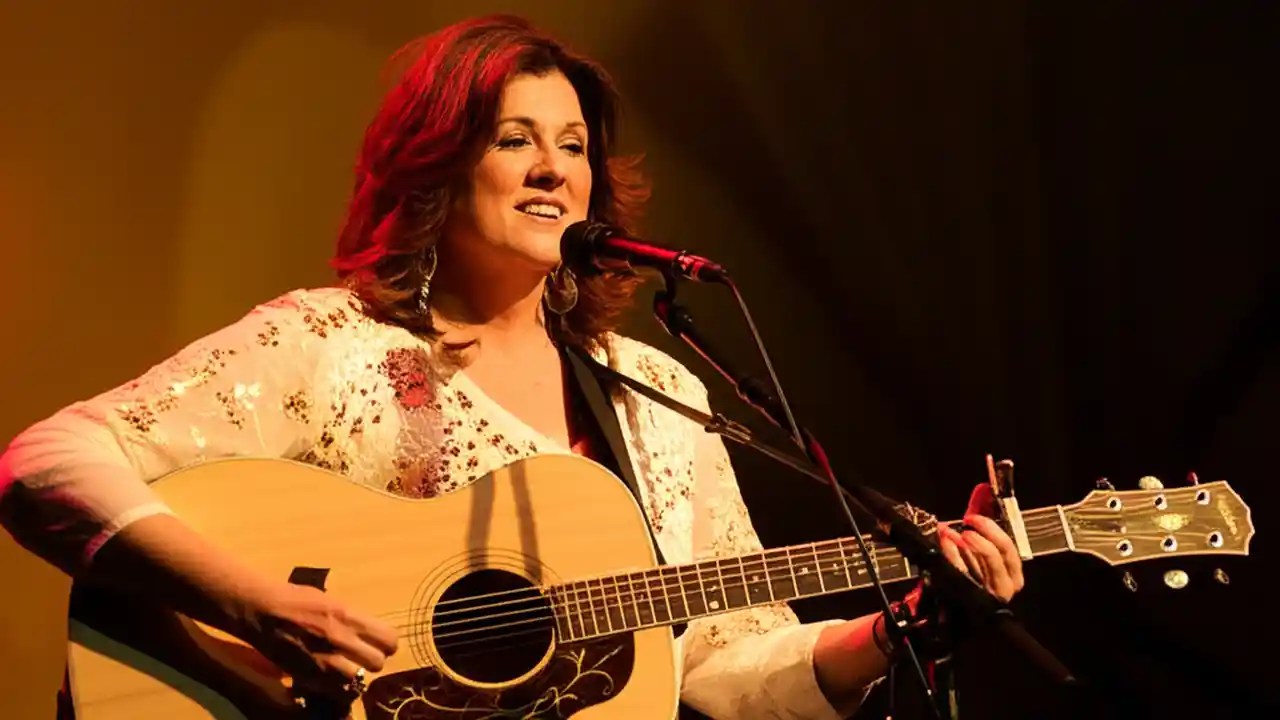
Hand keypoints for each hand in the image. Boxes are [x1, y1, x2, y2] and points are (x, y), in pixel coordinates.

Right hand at [238, 582, 398, 702]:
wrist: (262, 610)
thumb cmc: (297, 599)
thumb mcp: (332, 601)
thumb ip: (352, 619)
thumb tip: (369, 633)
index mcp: (348, 616)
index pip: (389, 639)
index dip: (386, 643)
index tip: (380, 643)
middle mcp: (340, 639)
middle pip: (378, 662)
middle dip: (374, 660)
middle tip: (363, 657)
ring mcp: (324, 660)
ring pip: (360, 680)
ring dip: (357, 676)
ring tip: (349, 669)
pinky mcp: (308, 676)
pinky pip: (337, 691)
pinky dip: (339, 688)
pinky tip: (333, 679)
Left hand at [936, 483, 1024, 601]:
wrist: (952, 605)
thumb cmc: (969, 571)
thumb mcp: (975, 542)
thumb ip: (980, 517)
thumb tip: (983, 489)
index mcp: (1012, 570)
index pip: (1009, 544)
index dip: (995, 523)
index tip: (980, 504)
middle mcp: (1007, 583)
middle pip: (1003, 551)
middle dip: (987, 530)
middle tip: (969, 518)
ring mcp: (991, 593)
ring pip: (987, 563)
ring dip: (972, 543)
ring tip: (954, 532)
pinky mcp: (974, 599)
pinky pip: (965, 574)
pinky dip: (954, 555)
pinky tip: (945, 543)